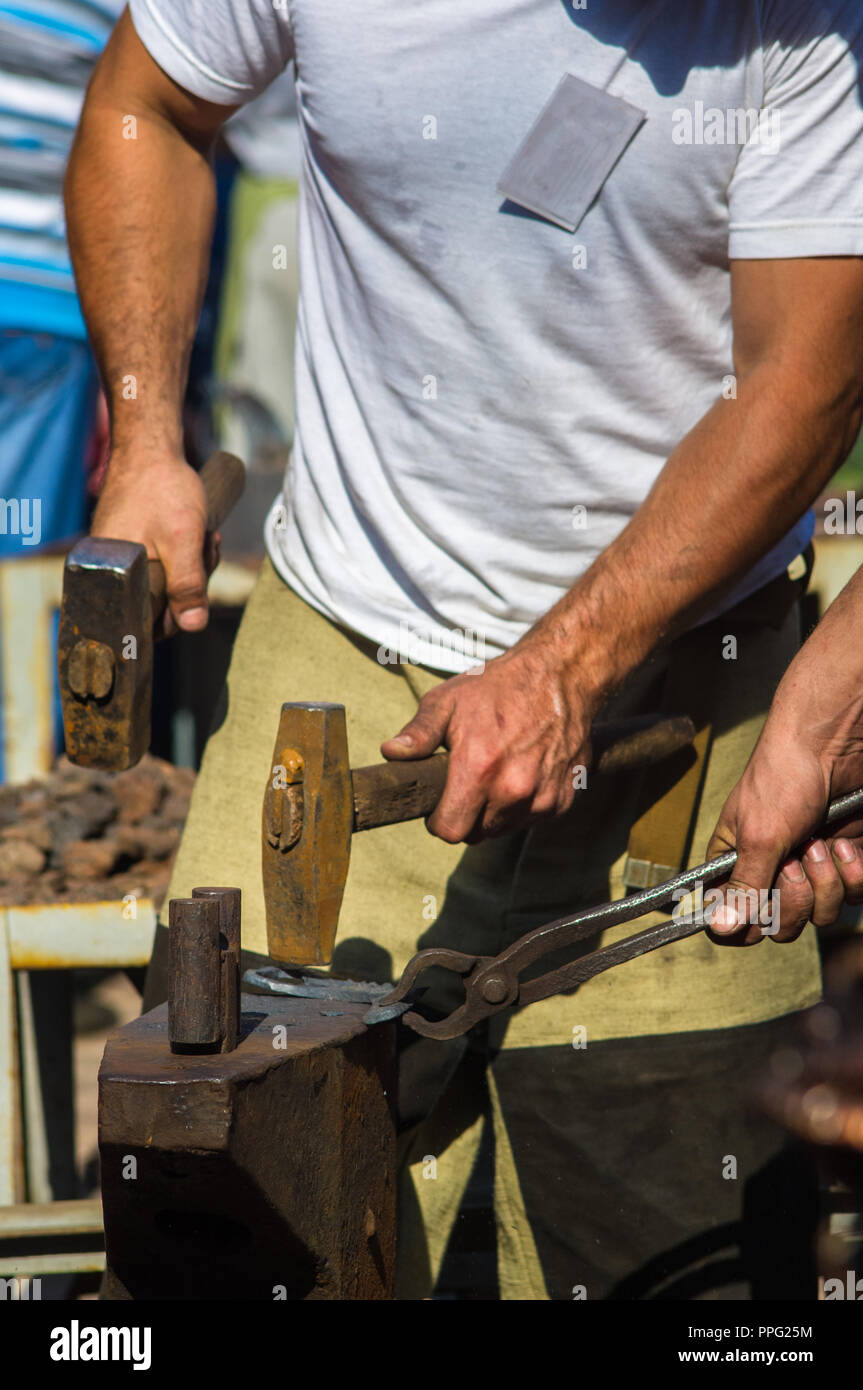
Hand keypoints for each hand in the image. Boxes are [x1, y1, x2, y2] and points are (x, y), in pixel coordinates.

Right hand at [91, 449, 219, 635]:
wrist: (150, 446)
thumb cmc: (162, 488)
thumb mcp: (183, 541)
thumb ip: (187, 585)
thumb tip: (192, 626)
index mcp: (112, 576)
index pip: (145, 621)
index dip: (178, 613)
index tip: (198, 581)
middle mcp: (109, 570)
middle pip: (159, 601)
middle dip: (192, 582)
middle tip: (208, 548)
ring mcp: (120, 556)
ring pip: (165, 580)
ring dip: (192, 564)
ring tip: (206, 535)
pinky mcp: (131, 543)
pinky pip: (160, 562)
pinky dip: (183, 552)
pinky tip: (198, 532)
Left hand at [380, 636, 597, 842]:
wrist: (559, 676)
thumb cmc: (498, 686)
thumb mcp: (448, 701)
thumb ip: (419, 733)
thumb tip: (392, 753)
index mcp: (479, 769)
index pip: (450, 830)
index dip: (439, 820)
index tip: (440, 805)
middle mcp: (513, 790)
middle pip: (477, 834)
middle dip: (467, 815)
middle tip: (468, 783)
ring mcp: (542, 797)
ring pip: (504, 828)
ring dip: (495, 811)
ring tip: (497, 774)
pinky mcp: (563, 799)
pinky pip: (533, 818)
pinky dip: (525, 805)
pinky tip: (524, 772)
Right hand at [706, 710, 862, 945]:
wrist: (834, 745)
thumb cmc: (783, 778)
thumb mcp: (759, 836)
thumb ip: (745, 886)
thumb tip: (718, 926)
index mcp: (734, 865)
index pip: (729, 921)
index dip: (745, 926)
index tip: (761, 914)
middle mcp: (769, 872)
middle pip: (780, 926)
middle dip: (795, 898)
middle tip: (796, 859)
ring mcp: (808, 870)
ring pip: (819, 914)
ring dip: (827, 881)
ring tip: (822, 841)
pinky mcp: (842, 863)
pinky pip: (852, 897)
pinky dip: (854, 874)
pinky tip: (846, 844)